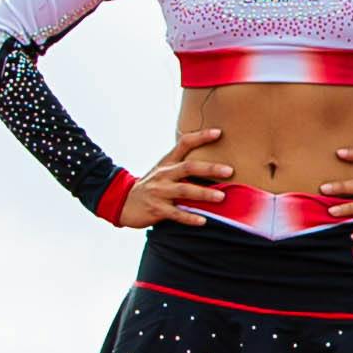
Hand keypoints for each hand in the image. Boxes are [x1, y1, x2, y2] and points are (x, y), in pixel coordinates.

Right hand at [114, 127, 235, 227]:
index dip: (201, 137)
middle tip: (229, 171)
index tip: (218, 132)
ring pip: (184, 190)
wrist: (123, 202)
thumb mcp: (162, 171)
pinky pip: (176, 214)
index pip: (184, 144)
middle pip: (188, 168)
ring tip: (221, 197)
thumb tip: (212, 167)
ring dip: (204, 194)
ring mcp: (159, 192)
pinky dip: (190, 217)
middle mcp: (164, 175)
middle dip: (209, 169)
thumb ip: (182, 167)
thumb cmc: (151, 186)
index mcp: (167, 163)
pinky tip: (203, 220)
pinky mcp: (156, 209)